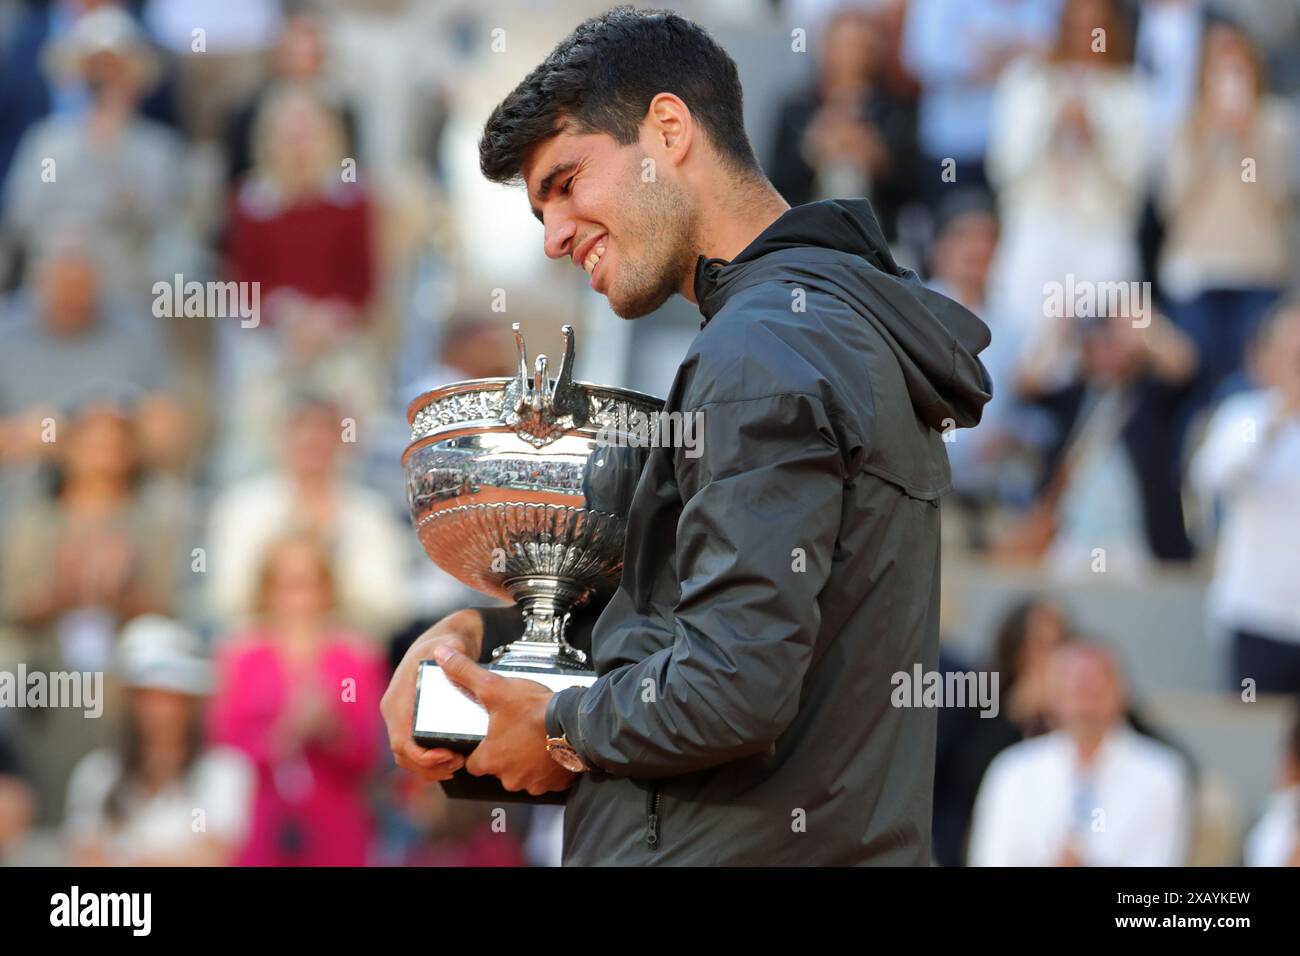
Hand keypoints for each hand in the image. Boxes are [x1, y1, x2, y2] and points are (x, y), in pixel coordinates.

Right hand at [381, 610, 483, 781]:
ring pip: (406, 757)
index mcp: (398, 699)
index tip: (448, 756)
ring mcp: (399, 718)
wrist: (441, 643)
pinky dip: (426, 765)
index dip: (422, 756)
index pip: (402, 740)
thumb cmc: (446, 646)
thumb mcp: (449, 645)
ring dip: (429, 769)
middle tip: (458, 763)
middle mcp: (394, 711)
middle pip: (403, 754)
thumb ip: (451, 650)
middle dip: (429, 766)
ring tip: (457, 764)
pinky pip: (411, 752)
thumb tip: (446, 653)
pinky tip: (448, 766)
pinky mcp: (408, 723)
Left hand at [434, 646, 576, 796]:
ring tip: (535, 737)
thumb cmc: (534, 710)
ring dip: (527, 761)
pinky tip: (551, 748)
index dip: (479, 749)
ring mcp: (534, 783)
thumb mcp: (495, 687)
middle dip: (506, 754)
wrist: (576, 723)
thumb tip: (441, 654)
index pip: (473, 763)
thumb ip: (465, 672)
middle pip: (499, 769)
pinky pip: (546, 779)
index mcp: (490, 760)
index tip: (489, 736)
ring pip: (524, 775)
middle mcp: (509, 778)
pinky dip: (548, 767)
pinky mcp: (555, 784)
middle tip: (516, 731)